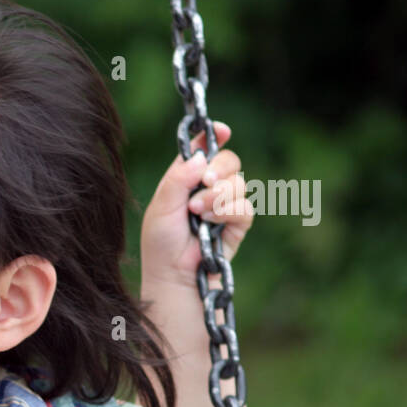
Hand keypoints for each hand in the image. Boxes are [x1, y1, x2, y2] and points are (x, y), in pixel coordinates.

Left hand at [140, 121, 254, 289]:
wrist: (174, 275)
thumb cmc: (161, 243)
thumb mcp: (162, 206)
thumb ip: (178, 178)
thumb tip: (200, 156)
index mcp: (186, 178)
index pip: (204, 150)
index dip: (214, 137)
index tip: (222, 130)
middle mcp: (207, 189)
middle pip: (229, 161)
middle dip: (219, 168)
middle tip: (204, 182)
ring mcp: (225, 206)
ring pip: (239, 182)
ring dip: (218, 195)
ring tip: (197, 212)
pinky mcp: (237, 224)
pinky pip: (245, 206)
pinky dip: (227, 211)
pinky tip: (210, 222)